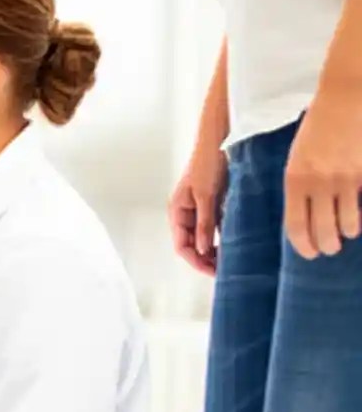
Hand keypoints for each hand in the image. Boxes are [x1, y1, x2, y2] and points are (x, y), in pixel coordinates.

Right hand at [169, 145, 228, 275]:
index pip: (182, 245)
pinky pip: (216, 227)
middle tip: (223, 271)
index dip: (195, 261)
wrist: (219, 140)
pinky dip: (223, 237)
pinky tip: (234, 243)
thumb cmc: (207, 163)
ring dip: (214, 250)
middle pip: (191, 244)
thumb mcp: (206, 196)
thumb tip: (202, 249)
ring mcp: (200, 209)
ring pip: (204, 237)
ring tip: (229, 261)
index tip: (212, 271)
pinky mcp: (214, 203)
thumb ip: (204, 223)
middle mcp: (186, 213)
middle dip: (205, 259)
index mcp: (177, 211)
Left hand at [284, 85, 361, 258]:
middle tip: (330, 249)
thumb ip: (300, 183)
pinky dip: (361, 214)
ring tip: (347, 233)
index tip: (309, 254)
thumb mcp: (298, 155)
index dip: (303, 245)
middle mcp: (318, 182)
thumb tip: (304, 211)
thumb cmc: (318, 125)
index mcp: (294, 179)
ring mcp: (345, 178)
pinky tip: (359, 216)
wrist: (345, 96)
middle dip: (327, 245)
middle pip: (322, 229)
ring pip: (348, 221)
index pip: (296, 225)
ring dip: (347, 231)